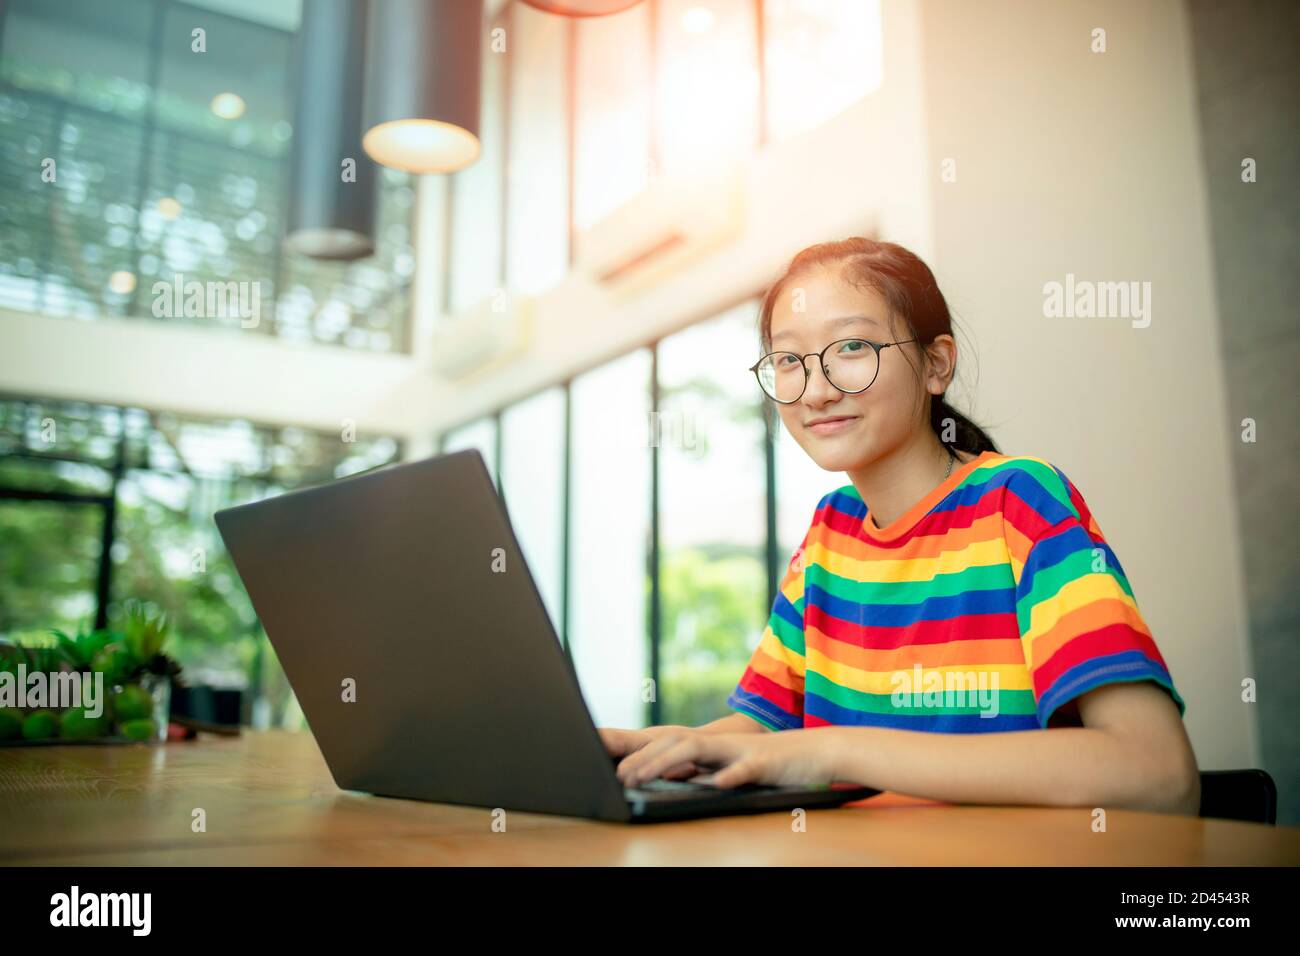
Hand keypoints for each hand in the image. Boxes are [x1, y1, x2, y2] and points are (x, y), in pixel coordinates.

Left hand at [614, 728, 839, 788]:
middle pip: (677, 743)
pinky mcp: (766, 763)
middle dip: (646, 758)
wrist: (819, 751)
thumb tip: (685, 782)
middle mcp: (724, 744)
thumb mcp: (737, 768)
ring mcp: (743, 751)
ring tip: (645, 777)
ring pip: (701, 751)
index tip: (620, 771)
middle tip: (621, 775)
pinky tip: (715, 785)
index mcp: (716, 746)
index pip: (673, 745)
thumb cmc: (777, 764)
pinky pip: (746, 769)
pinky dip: (730, 776)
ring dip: (669, 763)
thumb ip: (712, 772)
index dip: (645, 756)